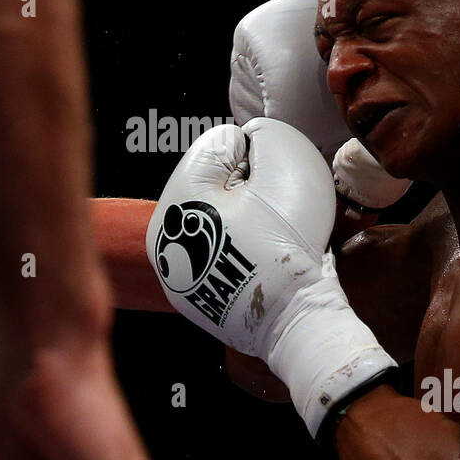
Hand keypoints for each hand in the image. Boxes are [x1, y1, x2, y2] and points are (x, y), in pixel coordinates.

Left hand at [147, 118, 395, 435]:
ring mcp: (176, 274)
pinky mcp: (196, 300)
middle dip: (249, 190)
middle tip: (274, 216)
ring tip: (270, 240)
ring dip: (246, 220)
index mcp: (175, 202)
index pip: (222, 146)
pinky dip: (242, 253)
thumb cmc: (287, 244)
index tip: (273, 185)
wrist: (294, 322)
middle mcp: (165, 239)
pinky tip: (262, 264)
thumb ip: (269, 137)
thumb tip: (254, 137)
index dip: (260, 158)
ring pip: (217, 222)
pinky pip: (222, 257)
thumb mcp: (287, 168)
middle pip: (215, 186)